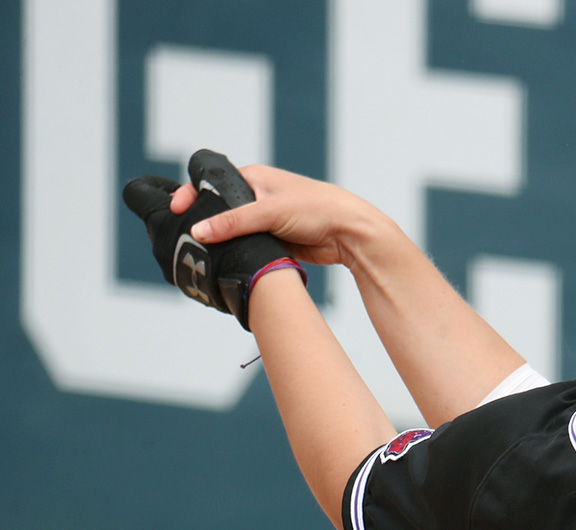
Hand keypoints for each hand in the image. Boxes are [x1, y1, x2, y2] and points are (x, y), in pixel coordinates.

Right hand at [167, 163, 394, 269]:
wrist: (350, 233)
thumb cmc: (318, 209)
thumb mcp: (270, 212)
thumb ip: (233, 222)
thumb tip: (199, 230)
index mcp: (252, 177)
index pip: (211, 183)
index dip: (192, 195)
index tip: (177, 210)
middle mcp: (256, 195)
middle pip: (218, 208)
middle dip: (204, 221)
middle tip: (186, 235)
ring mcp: (264, 218)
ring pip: (232, 230)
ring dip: (222, 240)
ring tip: (203, 250)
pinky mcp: (272, 238)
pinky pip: (246, 244)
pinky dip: (237, 250)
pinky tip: (226, 259)